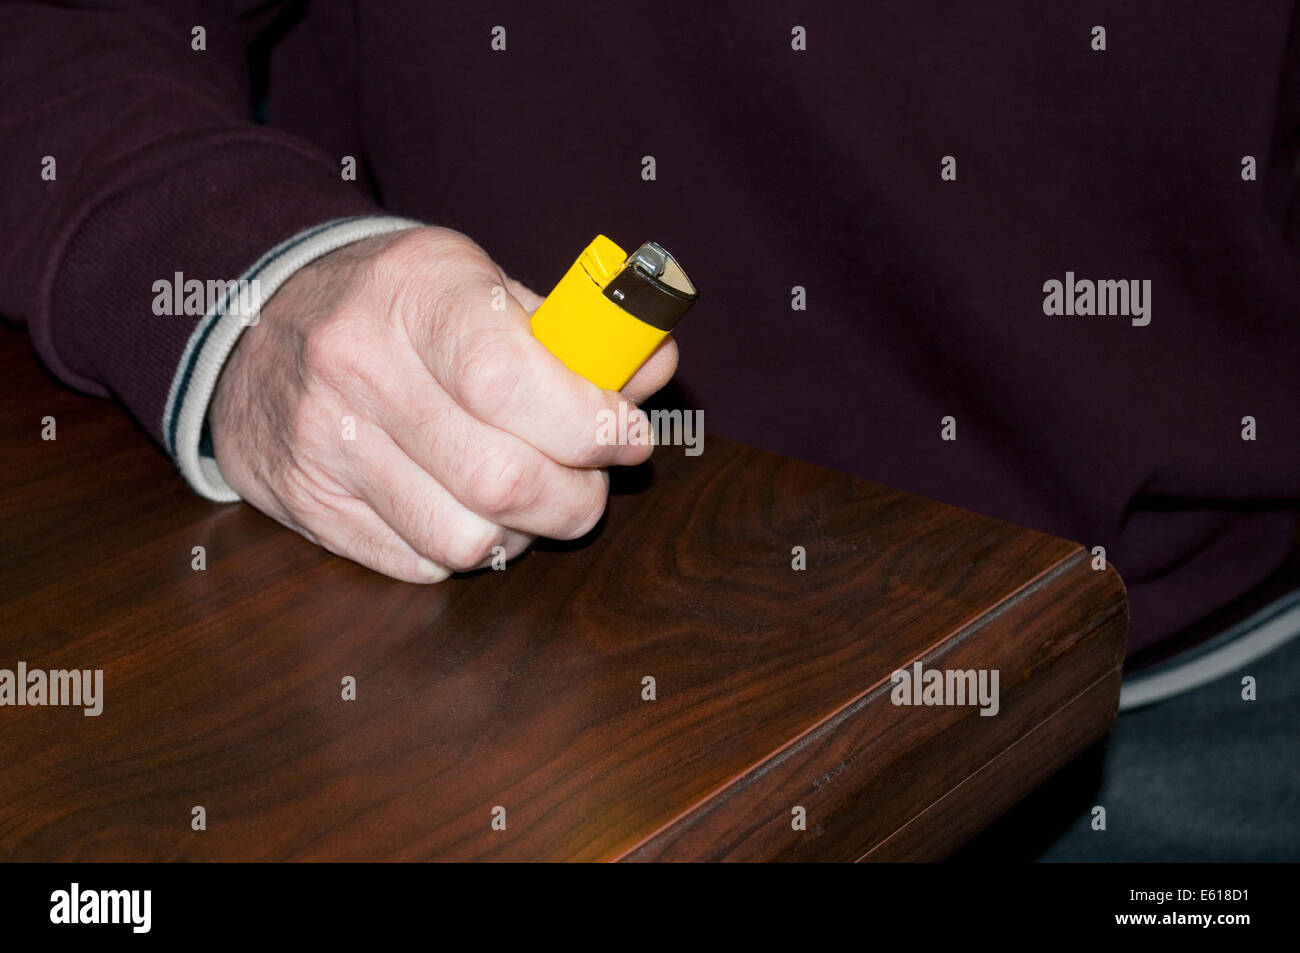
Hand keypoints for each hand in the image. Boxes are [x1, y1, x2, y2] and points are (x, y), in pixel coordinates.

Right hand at [209, 226, 677, 580]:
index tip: (626, 437)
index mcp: (414, 291)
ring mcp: (322, 442)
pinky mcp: (305, 504)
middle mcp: (356, 365)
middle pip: (500, 478)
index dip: (588, 423)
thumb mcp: (483, 284)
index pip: (511, 379)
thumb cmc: (402, 303)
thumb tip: (653, 369)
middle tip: (588, 482)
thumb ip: (575, 332)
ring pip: (464, 539)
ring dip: (522, 532)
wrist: (257, 319)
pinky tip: (463, 506)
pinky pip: (419, 563)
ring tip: (525, 498)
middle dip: (575, 497)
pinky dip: (464, 549)